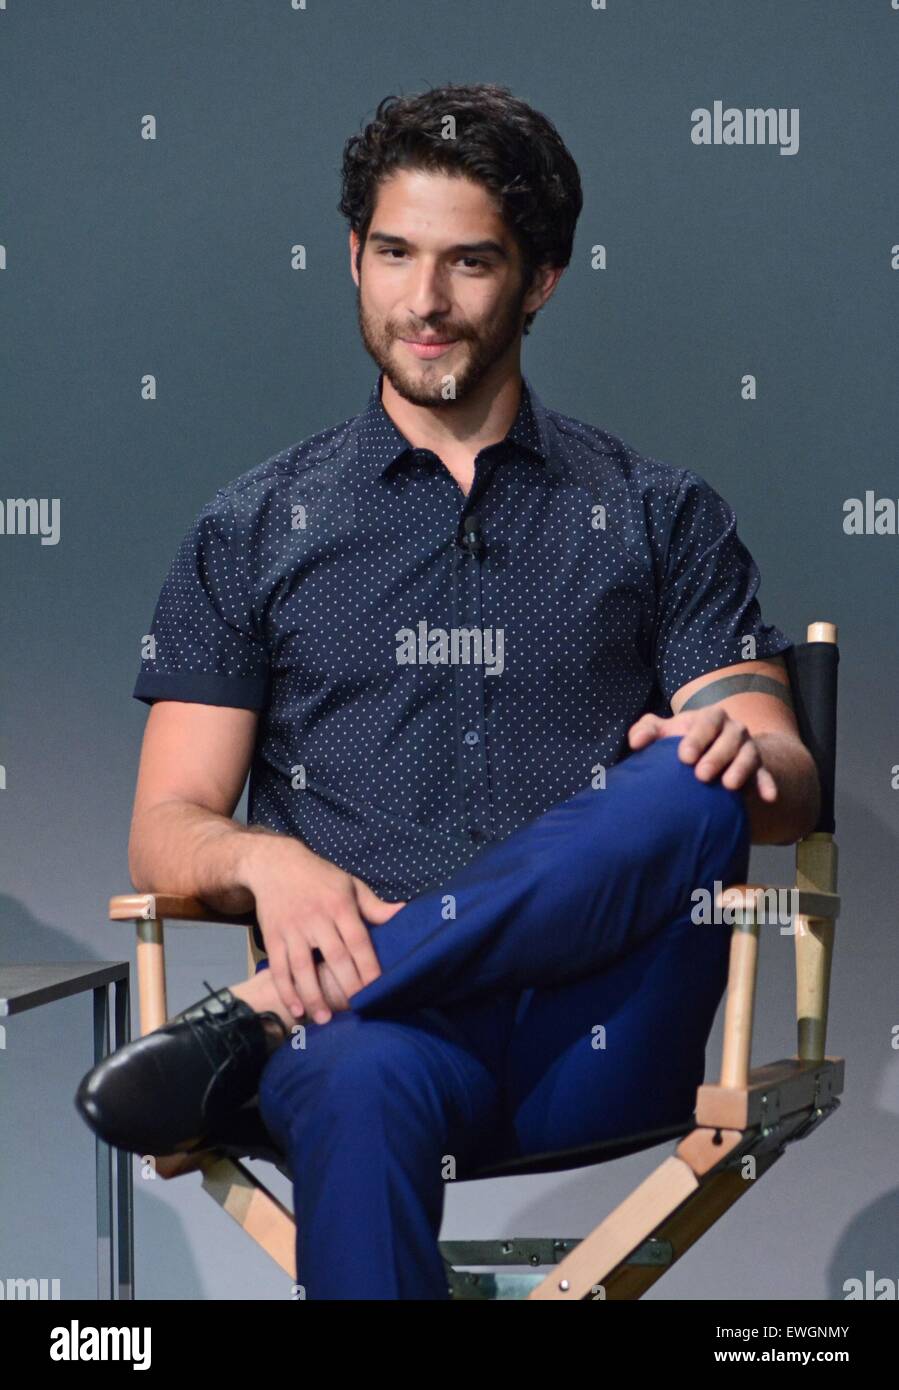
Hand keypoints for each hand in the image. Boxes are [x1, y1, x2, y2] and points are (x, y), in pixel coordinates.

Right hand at [239, 837, 405, 1023]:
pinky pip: (279, 968)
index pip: (358, 941)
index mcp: (340, 906)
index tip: (378, 989)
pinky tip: (297, 1010)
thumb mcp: (350, 885)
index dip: (368, 967)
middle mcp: (316, 918)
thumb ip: (375, 906)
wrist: (275, 864)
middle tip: (357, 1010)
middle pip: (334, 957)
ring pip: (303, 968)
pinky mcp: (272, 937)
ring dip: (314, 995)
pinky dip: (287, 991)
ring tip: (325, 1019)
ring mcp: (292, 929)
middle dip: (347, 986)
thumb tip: (404, 914)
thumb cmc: (320, 877)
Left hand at [627, 707, 778, 802]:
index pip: (707, 722)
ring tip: (728, 786)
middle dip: (717, 756)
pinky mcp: (758, 768)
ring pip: (749, 755)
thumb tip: (636, 743)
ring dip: (740, 769)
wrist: (710, 752)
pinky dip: (767, 785)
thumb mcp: (664, 732)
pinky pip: (765, 775)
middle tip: (701, 775)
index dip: (697, 738)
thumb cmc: (681, 741)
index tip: (683, 757)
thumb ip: (647, 731)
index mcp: (711, 717)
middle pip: (730, 739)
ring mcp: (748, 748)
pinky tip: (768, 798)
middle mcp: (733, 730)